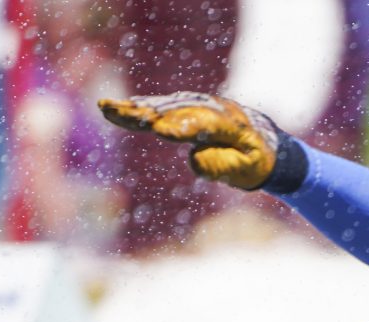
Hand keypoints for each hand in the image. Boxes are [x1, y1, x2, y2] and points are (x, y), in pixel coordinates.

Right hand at [97, 91, 283, 189]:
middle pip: (173, 111)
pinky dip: (138, 108)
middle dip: (144, 113)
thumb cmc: (255, 160)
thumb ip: (223, 165)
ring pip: (161, 107)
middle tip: (116, 112)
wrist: (262, 140)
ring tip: (106, 107)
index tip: (159, 130)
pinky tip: (117, 109)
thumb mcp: (247, 169)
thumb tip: (194, 159)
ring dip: (133, 108)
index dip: (181, 127)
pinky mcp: (184, 108)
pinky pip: (159, 108)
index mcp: (229, 124)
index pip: (201, 125)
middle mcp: (209, 108)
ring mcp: (195, 105)